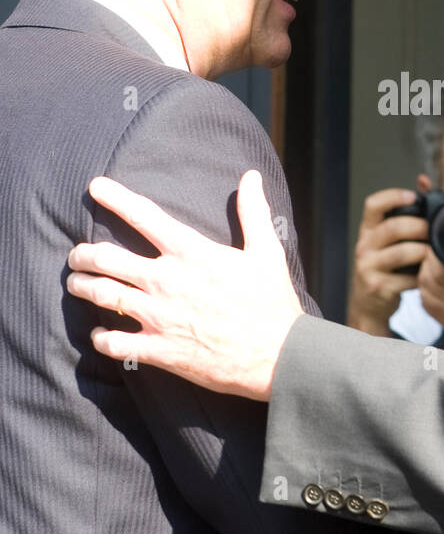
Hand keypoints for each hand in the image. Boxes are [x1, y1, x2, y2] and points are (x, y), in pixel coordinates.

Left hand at [66, 171, 299, 399]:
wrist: (277, 356)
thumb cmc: (272, 303)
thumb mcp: (266, 252)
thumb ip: (253, 212)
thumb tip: (251, 176)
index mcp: (191, 253)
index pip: (143, 217)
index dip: (116, 198)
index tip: (95, 187)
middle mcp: (167, 281)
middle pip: (107, 258)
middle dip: (83, 254)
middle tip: (77, 255)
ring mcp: (159, 316)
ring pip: (102, 295)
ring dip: (83, 287)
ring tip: (76, 284)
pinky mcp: (158, 349)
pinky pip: (114, 343)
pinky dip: (101, 338)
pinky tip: (100, 334)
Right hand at [347, 188, 429, 334]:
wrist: (368, 304)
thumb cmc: (383, 267)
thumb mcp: (386, 240)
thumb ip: (404, 213)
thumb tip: (424, 181)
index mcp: (367, 231)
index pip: (373, 205)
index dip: (393, 196)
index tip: (413, 196)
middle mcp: (364, 246)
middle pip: (393, 227)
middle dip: (419, 227)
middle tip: (434, 230)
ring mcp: (369, 268)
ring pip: (401, 253)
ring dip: (424, 251)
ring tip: (434, 252)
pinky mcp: (379, 288)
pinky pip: (407, 279)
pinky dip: (422, 276)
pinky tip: (428, 274)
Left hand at [417, 215, 443, 354]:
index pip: (438, 260)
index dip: (438, 246)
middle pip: (426, 270)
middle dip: (431, 256)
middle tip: (442, 246)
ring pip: (422, 283)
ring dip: (427, 270)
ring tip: (440, 261)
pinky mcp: (441, 320)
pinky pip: (423, 299)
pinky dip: (426, 286)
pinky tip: (437, 280)